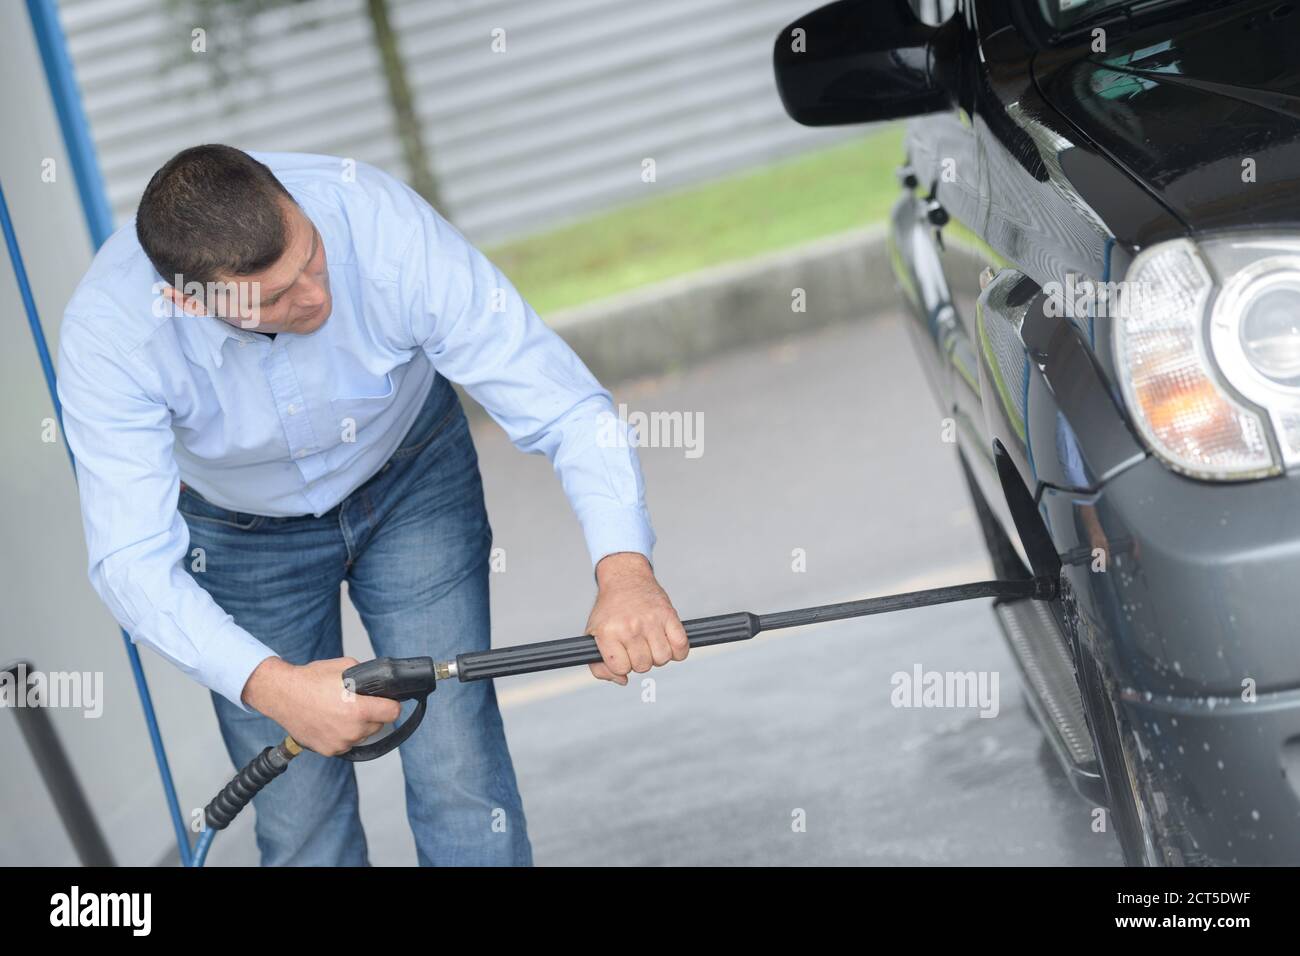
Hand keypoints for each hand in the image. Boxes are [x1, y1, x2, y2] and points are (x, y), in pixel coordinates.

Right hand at [241, 656, 401, 755]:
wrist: (282, 694)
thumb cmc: (310, 680)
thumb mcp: (345, 667)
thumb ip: (366, 676)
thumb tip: (379, 682)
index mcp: (359, 710)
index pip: (393, 713)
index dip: (391, 705)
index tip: (388, 702)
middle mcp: (351, 730)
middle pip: (378, 725)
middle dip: (372, 715)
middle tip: (357, 704)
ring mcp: (340, 742)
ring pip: (362, 735)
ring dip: (358, 726)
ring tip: (340, 711)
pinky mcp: (329, 750)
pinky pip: (346, 743)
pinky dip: (342, 735)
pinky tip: (330, 721)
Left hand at [586, 552, 687, 684]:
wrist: (625, 578)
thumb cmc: (610, 611)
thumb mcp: (594, 634)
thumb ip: (599, 665)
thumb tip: (622, 680)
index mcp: (608, 632)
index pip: (620, 668)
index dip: (622, 666)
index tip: (622, 655)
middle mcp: (629, 627)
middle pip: (643, 666)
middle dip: (640, 661)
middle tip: (637, 646)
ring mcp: (651, 620)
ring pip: (662, 659)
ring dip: (658, 656)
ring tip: (651, 643)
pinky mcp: (669, 615)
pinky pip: (681, 647)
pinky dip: (678, 651)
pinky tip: (668, 642)